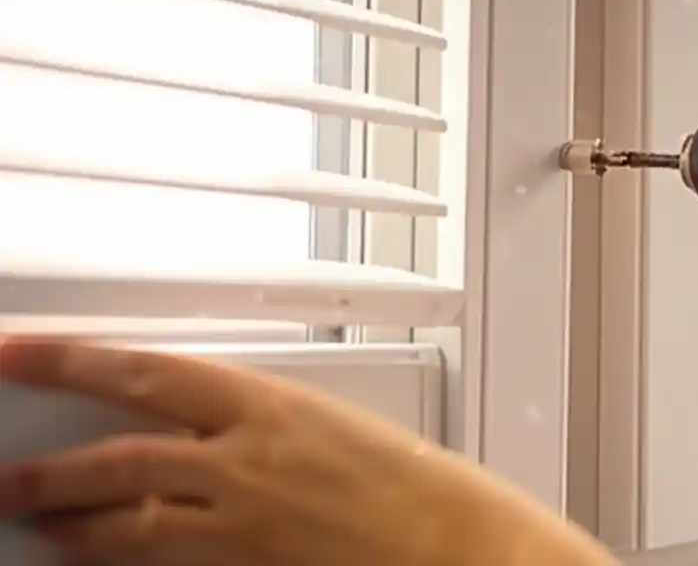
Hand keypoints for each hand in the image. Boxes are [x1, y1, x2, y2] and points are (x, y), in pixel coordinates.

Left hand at [0, 338, 614, 565]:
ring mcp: (242, 519)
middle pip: (121, 452)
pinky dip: (124, 560)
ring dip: (73, 521)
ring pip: (127, 519)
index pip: (146, 371)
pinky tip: (101, 559)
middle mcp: (246, 459)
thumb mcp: (335, 425)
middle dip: (53, 466)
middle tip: (12, 471)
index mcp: (271, 402)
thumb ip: (267, 423)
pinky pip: (164, 562)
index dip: (71, 359)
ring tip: (40, 521)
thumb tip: (217, 424)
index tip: (24, 353)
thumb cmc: (414, 484)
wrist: (453, 540)